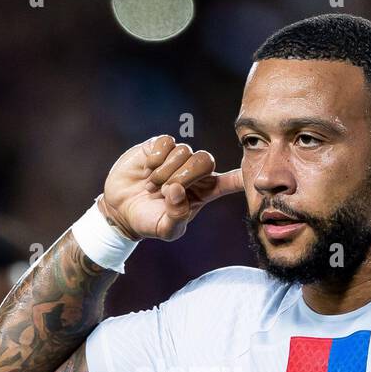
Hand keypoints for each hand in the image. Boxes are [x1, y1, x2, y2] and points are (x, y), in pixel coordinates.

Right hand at [100, 135, 242, 241]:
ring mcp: (176, 157)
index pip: (230, 181)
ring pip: (184, 151)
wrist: (120, 210)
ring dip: (166, 171)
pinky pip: (166, 142)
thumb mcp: (165, 229)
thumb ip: (177, 217)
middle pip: (206, 160)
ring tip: (152, 186)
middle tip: (165, 190)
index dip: (240, 176)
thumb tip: (178, 190)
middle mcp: (193, 171)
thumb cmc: (148, 221)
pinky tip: (147, 169)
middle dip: (186, 175)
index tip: (250, 175)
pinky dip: (157, 157)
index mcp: (204, 191)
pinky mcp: (158, 146)